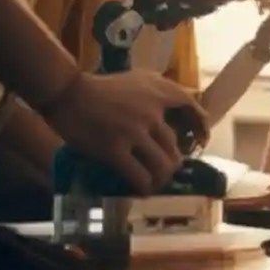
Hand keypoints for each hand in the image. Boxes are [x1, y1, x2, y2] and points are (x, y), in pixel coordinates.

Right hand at [46, 71, 207, 194]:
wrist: (67, 93)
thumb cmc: (101, 86)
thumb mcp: (138, 79)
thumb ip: (159, 90)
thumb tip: (179, 106)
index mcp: (160, 92)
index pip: (191, 109)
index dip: (201, 128)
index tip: (200, 141)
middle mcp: (152, 113)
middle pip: (175, 146)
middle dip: (174, 163)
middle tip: (168, 170)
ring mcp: (134, 132)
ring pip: (162, 164)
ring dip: (162, 178)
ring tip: (157, 182)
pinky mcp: (115, 149)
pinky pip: (139, 175)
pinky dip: (144, 186)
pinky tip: (143, 189)